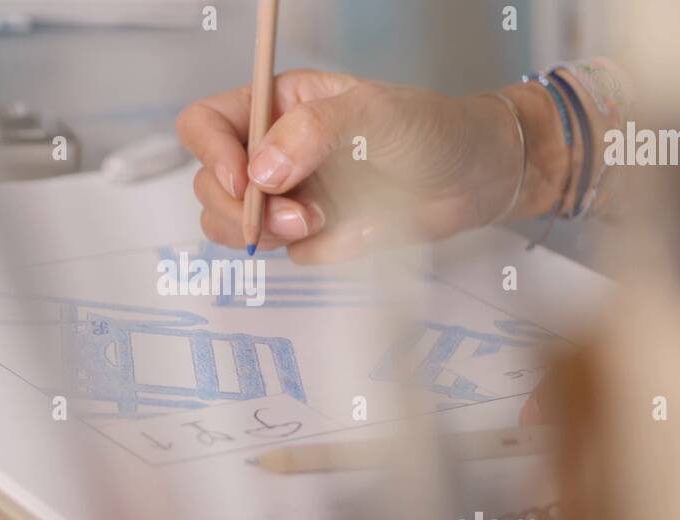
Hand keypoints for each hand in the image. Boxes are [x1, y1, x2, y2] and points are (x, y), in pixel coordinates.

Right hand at [176, 69, 530, 262]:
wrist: (473, 180)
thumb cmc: (430, 129)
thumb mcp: (373, 112)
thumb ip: (312, 130)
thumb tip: (261, 171)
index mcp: (275, 107)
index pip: (206, 125)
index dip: (211, 155)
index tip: (243, 183)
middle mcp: (271, 152)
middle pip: (210, 185)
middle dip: (241, 209)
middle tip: (295, 217)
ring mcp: (287, 196)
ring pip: (232, 226)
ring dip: (264, 233)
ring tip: (318, 223)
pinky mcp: (309, 234)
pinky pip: (284, 253)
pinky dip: (312, 249)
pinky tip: (352, 230)